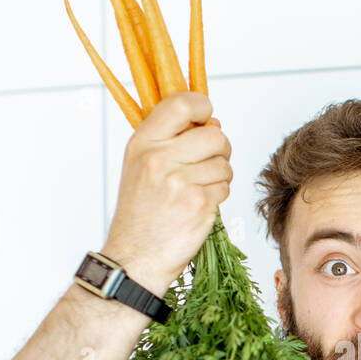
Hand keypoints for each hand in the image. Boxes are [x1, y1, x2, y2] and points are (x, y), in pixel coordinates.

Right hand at [102, 91, 232, 291]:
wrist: (135, 256)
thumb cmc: (140, 212)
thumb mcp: (140, 165)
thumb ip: (170, 138)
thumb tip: (210, 120)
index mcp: (143, 143)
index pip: (181, 103)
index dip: (203, 107)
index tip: (206, 117)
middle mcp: (159, 159)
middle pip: (215, 135)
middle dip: (220, 148)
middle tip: (209, 160)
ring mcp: (179, 182)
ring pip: (224, 164)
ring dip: (219, 175)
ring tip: (197, 188)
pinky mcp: (198, 204)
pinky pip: (225, 188)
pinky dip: (218, 196)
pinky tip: (198, 205)